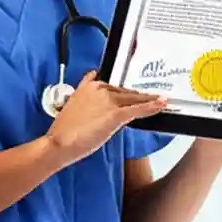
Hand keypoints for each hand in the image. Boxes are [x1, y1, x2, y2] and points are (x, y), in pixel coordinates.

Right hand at [46, 70, 167, 165]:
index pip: (114, 87)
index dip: (126, 92)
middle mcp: (99, 89)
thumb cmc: (64, 129)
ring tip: (162, 101)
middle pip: (126, 92)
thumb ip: (85, 94)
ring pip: (134, 99)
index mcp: (88, 86)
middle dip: (140, 96)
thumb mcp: (73, 105)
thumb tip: (93, 80)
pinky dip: (152, 107)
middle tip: (154, 98)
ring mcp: (108, 101)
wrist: (59, 142)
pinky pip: (138, 109)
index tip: (136, 93)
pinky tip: (161, 105)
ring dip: (150, 100)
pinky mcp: (115, 114)